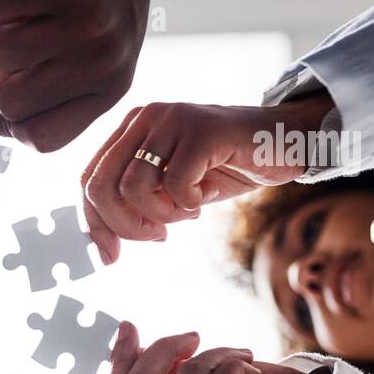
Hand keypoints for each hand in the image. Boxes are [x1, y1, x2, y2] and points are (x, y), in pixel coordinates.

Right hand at [0, 0, 167, 151]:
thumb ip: (29, 87)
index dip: (12, 119)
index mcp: (110, 88)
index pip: (39, 141)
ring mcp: (89, 22)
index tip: (11, 83)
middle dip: (2, 66)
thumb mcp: (78, 47)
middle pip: (10, 101)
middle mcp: (105, 63)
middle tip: (27, 29)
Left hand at [82, 98, 329, 263]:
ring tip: (185, 213)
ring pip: (133, 188)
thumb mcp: (169, 186)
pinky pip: (174, 184)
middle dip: (123, 226)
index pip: (88, 180)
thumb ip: (135, 201)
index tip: (111, 256)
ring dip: (159, 215)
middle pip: (101, 186)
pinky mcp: (202, 130)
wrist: (285, 142)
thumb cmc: (224, 168)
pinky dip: (187, 204)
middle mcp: (145, 117)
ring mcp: (172, 119)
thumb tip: (101, 243)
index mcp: (130, 128)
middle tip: (156, 236)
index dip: (94, 224)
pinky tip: (204, 199)